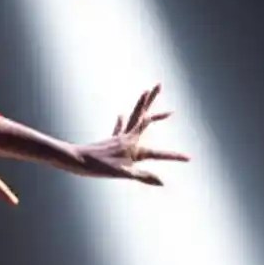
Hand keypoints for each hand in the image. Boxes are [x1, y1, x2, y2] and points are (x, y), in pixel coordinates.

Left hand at [72, 84, 189, 184]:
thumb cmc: (96, 167)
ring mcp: (118, 138)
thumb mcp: (121, 174)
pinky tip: (122, 115)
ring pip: (134, 118)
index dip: (174, 156)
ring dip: (142, 105)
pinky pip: (119, 128)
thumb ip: (142, 176)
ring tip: (147, 91)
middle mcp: (127, 138)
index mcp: (132, 146)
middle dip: (152, 99)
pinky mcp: (109, 141)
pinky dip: (123, 121)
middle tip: (159, 83)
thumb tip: (163, 182)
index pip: (158, 152)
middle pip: (143, 115)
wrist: (73, 160)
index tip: (190, 158)